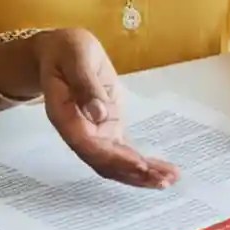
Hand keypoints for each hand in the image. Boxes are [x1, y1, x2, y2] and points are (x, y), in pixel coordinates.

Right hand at [33, 29, 178, 188]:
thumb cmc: (65, 50)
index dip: (114, 158)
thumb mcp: (75, 57)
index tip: (140, 164)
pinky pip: (123, 152)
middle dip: (133, 173)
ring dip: (140, 175)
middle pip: (103, 162)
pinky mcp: (107, 128)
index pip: (88, 145)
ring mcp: (93, 132)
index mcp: (64, 115)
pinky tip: (162, 171)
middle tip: (164, 180)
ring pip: (114, 163)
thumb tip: (99, 113)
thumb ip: (85, 84)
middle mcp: (78, 131)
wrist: (60, 51)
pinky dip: (142, 164)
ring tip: (169, 179)